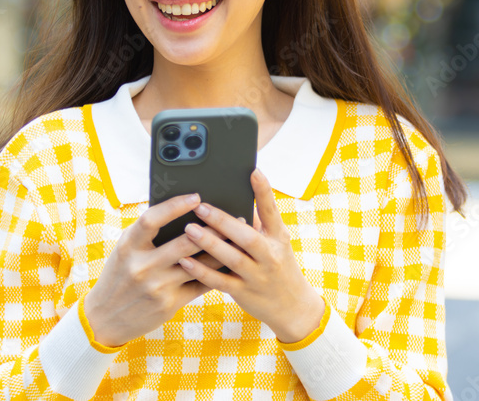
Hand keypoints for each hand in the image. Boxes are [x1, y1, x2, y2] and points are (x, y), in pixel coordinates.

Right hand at [83, 193, 225, 346]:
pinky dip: (217, 272)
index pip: (151, 220)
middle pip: (185, 242)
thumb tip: (181, 208)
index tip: (197, 197)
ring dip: (222, 250)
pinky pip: (200, 284)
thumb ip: (148, 234)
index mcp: (128, 246)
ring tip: (238, 238)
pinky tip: (230, 262)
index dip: (175, 206)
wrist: (104, 319)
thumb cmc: (120, 275)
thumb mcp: (125, 250)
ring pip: (199, 264)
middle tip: (234, 217)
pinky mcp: (169, 304)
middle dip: (214, 229)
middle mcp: (141, 266)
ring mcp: (156, 287)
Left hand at [177, 169, 324, 342]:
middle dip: (223, 221)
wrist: (293, 307)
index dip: (264, 191)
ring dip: (209, 244)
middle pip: (247, 237)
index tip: (253, 171)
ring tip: (188, 229)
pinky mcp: (244, 293)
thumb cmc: (280, 267)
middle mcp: (270, 256)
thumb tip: (240, 199)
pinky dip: (202, 271)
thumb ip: (260, 224)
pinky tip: (185, 261)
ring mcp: (257, 276)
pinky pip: (220, 282)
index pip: (272, 211)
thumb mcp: (278, 243)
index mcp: (278, 238)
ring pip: (231, 259)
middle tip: (200, 205)